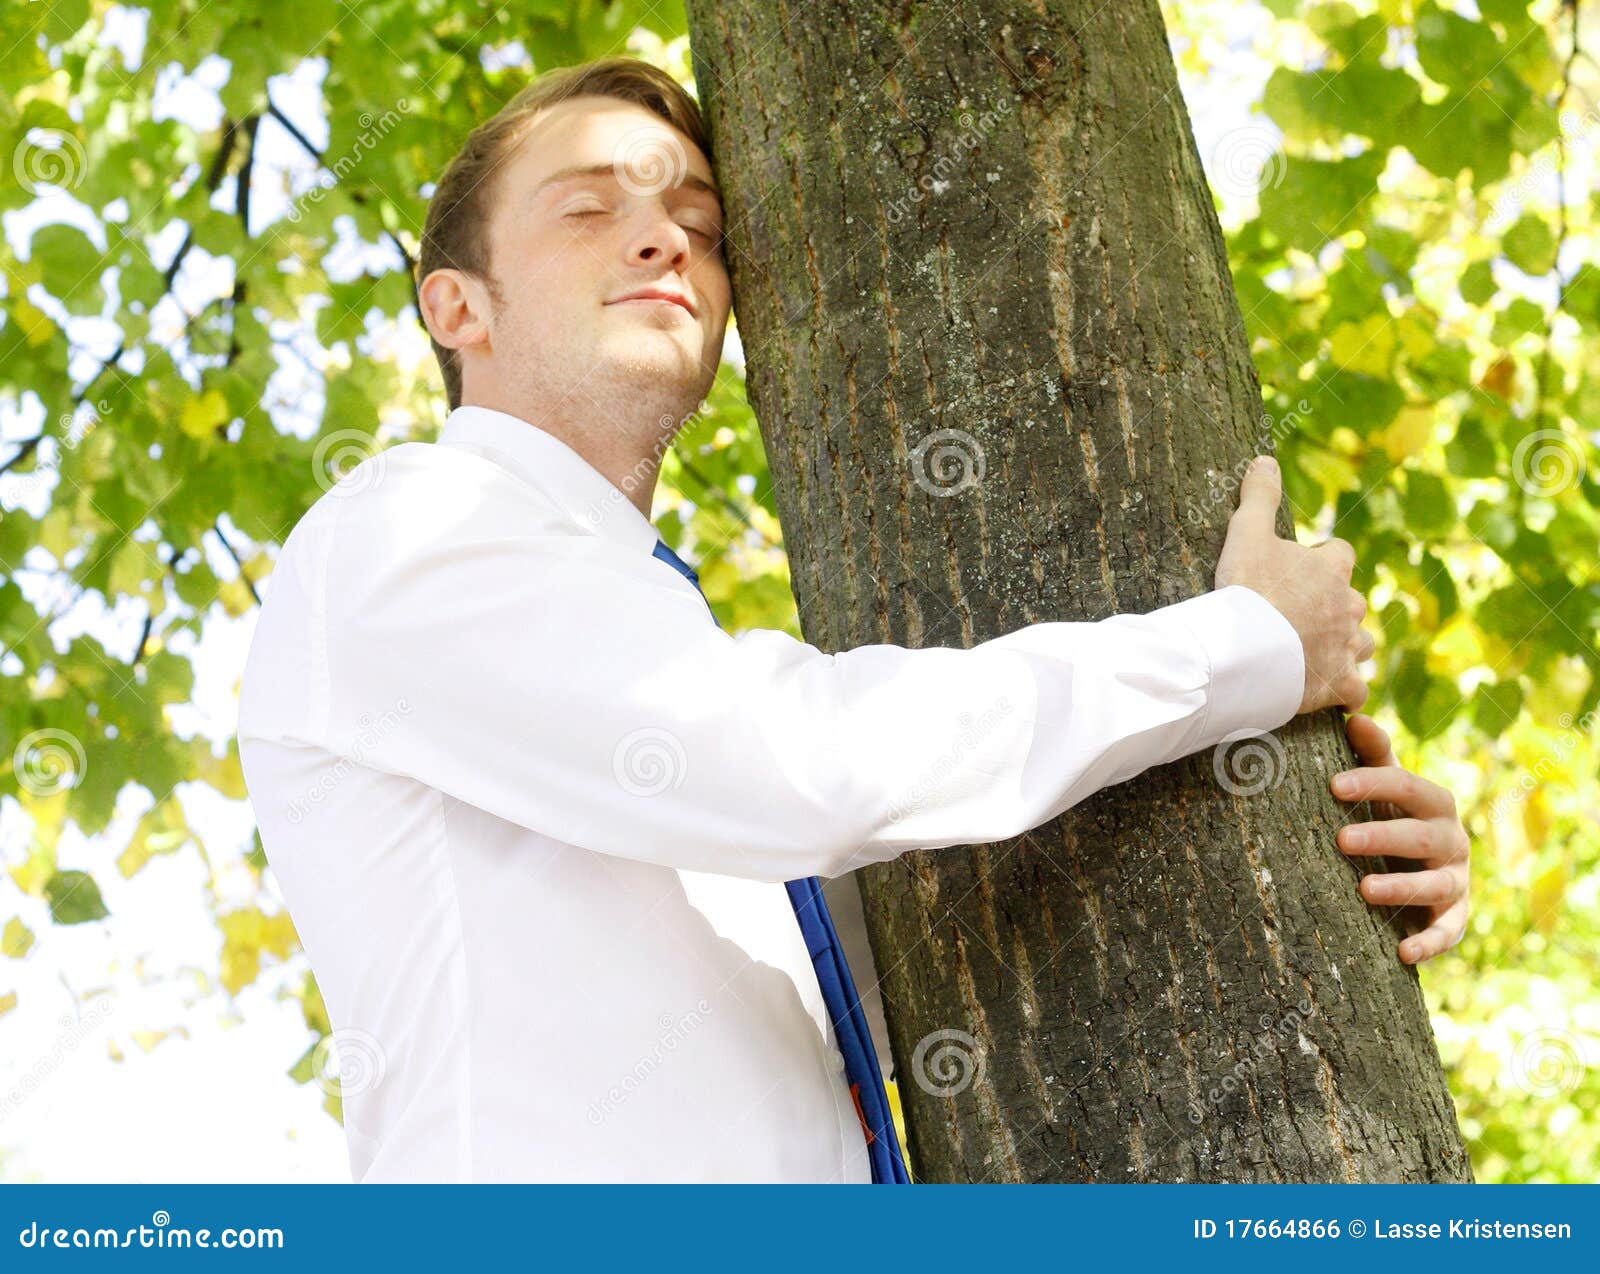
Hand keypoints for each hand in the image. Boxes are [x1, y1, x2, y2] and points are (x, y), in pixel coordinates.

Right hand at [1215, 456, 1373, 715]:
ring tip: (1316, 653)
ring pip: (1361, 645)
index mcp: (1331, 568)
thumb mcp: (1246, 533)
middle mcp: (1348, 605)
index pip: (1339, 554)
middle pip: (1354, 602)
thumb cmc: (1247, 588)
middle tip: (1298, 617)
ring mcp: (1347, 646)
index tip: (1297, 570)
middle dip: (1335, 608)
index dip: (1321, 561)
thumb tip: (1264, 459)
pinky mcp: (1339, 682)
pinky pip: (1356, 691)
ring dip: (1345, 647)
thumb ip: (1259, 497)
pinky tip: (1329, 694)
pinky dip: (1346, 692)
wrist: (1246, 647)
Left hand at [1329, 712, 1469, 963]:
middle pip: (1420, 836)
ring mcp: (1454, 880)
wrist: (1424, 866)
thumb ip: (1372, 754)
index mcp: (1433, 803)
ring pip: (1435, 885)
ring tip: (1364, 889)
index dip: (1372, 782)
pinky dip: (1429, 942)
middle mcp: (1450, 840)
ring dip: (1401, 887)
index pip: (1406, 786)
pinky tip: (1403, 952)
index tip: (1333, 785)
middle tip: (1340, 839)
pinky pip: (1447, 932)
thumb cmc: (1395, 815)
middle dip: (1382, 836)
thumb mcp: (1386, 787)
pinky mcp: (1453, 917)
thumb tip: (1353, 715)